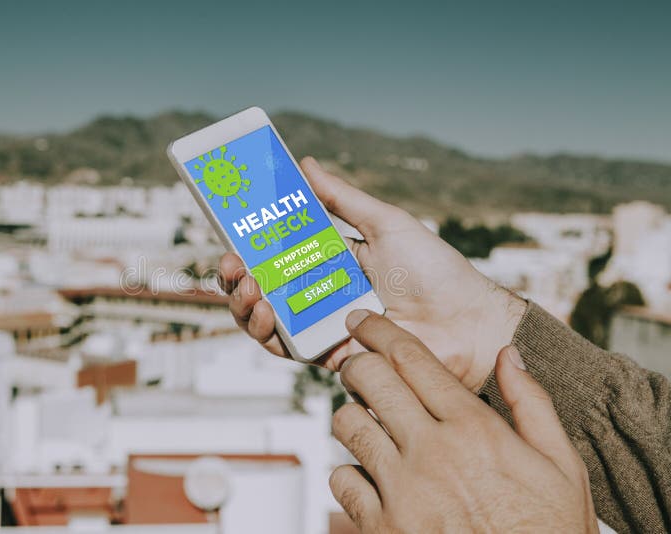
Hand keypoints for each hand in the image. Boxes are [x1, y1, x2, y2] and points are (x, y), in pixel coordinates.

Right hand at [218, 156, 525, 389]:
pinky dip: (268, 333)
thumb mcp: (386, 223)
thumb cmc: (435, 271)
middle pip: (262, 287)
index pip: (278, 250)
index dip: (249, 242)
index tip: (229, 228)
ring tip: (248, 287)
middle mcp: (321, 292)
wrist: (466, 323)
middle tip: (230, 263)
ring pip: (266, 319)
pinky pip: (287, 348)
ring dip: (245, 304)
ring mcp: (323, 325)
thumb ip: (343, 199)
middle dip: (237, 276)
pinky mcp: (330, 355)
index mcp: (331, 259)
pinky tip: (266, 313)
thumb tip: (306, 164)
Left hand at [330, 310, 598, 532]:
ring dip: (351, 416)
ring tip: (366, 422)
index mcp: (475, 429)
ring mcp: (403, 491)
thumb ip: (533, 404)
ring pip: (347, 425)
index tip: (362, 322)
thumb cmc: (547, 532)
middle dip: (355, 362)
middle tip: (355, 365)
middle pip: (370, 379)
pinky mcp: (381, 526)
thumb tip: (509, 355)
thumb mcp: (562, 466)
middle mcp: (433, 453)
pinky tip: (369, 477)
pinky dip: (348, 473)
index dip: (379, 332)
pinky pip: (341, 480)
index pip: (412, 359)